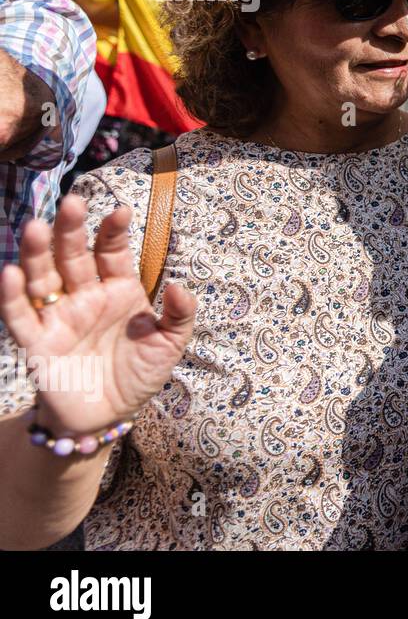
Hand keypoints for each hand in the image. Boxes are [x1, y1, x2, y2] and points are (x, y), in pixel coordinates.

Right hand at [0, 195, 193, 434]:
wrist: (110, 416)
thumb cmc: (139, 373)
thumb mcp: (170, 344)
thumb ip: (179, 314)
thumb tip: (178, 285)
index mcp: (117, 290)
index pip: (112, 252)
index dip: (113, 231)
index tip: (121, 210)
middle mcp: (84, 296)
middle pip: (73, 255)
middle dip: (71, 229)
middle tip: (72, 202)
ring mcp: (59, 316)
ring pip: (43, 277)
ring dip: (37, 253)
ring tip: (36, 227)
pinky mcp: (37, 343)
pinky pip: (21, 316)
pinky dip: (13, 295)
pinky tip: (11, 273)